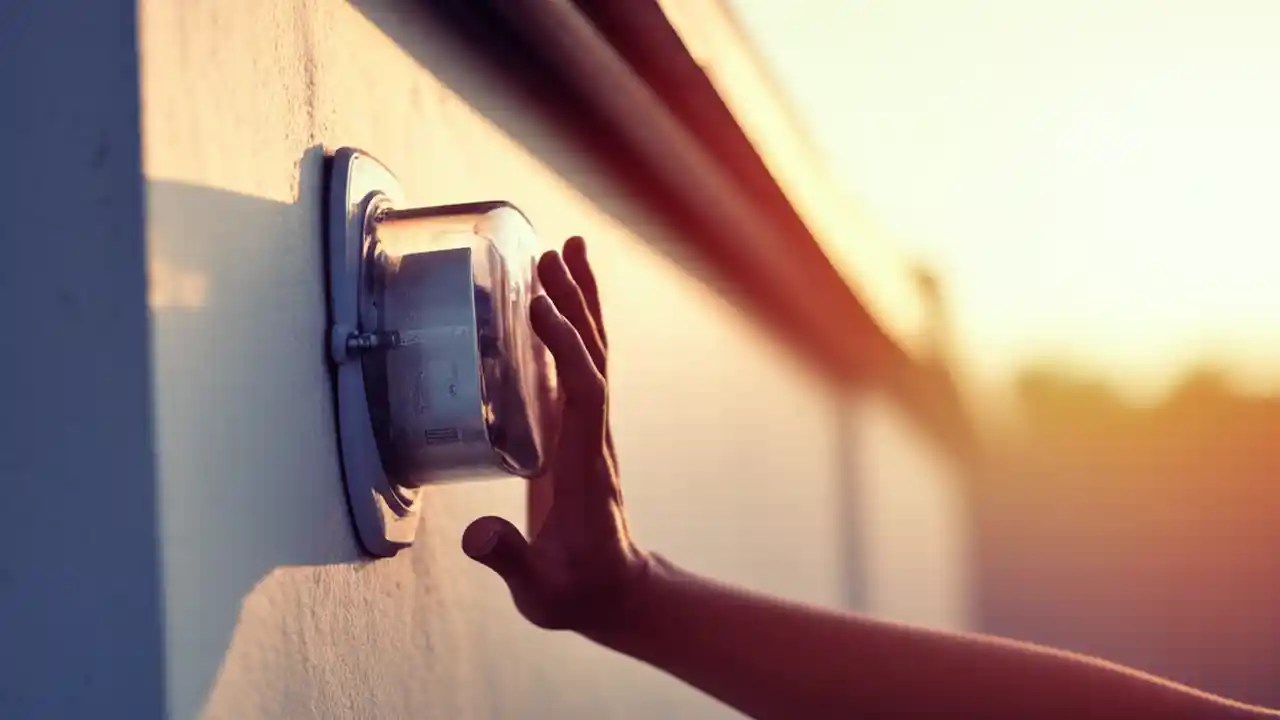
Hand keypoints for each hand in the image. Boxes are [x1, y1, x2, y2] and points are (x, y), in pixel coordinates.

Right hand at [462, 237, 648, 632]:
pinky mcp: (578, 431)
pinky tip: (557, 300)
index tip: (538, 308)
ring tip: (565, 250)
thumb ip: (510, 559)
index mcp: (586, 468)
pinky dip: (573, 328)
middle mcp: (595, 439)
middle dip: (574, 306)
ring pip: (594, 356)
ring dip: (581, 303)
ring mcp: (591, 431)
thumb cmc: (574, 589)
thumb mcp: (540, 591)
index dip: (565, 348)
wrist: (614, 591)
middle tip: (550, 255)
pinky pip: (580, 367)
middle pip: (594, 359)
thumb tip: (478, 535)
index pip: (584, 395)